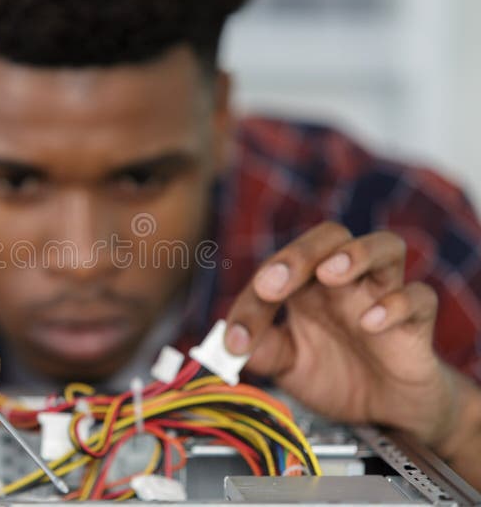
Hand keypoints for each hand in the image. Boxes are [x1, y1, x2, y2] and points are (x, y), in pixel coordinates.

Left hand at [225, 222, 457, 446]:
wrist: (387, 412)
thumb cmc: (335, 374)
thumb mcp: (288, 365)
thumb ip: (262, 351)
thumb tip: (229, 344)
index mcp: (307, 286)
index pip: (275, 273)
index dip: (250, 303)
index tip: (236, 340)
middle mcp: (345, 282)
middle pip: (330, 237)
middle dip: (299, 254)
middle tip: (273, 285)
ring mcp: (383, 295)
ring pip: (385, 246)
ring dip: (356, 254)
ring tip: (331, 273)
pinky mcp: (417, 322)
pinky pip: (419, 296)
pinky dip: (397, 304)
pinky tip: (371, 323)